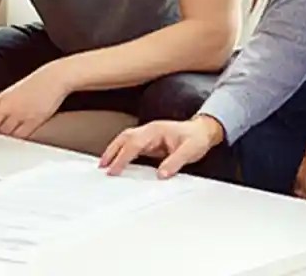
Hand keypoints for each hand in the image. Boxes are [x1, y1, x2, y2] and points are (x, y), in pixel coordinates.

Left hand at [0, 64, 70, 139]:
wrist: (54, 78)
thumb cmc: (35, 85)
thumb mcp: (12, 93)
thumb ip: (1, 106)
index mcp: (0, 99)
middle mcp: (8, 106)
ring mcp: (20, 114)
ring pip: (5, 134)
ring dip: (4, 140)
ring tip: (3, 145)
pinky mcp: (33, 120)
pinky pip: (21, 136)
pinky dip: (17, 140)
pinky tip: (18, 140)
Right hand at [99, 116, 223, 177]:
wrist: (204, 130)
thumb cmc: (197, 138)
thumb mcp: (190, 151)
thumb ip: (175, 162)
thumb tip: (161, 175)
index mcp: (156, 130)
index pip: (134, 144)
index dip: (122, 157)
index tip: (114, 170)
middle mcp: (149, 130)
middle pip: (124, 138)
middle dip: (111, 151)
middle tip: (101, 167)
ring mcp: (148, 134)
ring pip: (125, 139)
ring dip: (114, 150)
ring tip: (104, 165)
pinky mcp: (150, 140)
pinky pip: (131, 144)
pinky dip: (121, 151)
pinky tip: (117, 161)